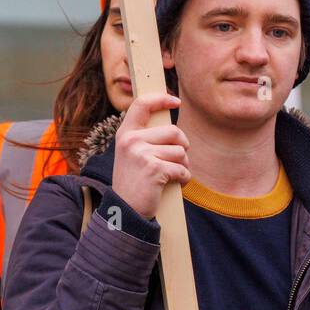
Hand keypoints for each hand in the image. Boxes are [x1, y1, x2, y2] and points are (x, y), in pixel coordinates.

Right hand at [111, 93, 189, 219]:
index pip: (142, 104)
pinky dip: (184, 179)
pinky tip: (176, 184)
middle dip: (182, 147)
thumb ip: (145, 137)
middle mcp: (131, 140)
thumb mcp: (131, 154)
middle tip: (177, 160)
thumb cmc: (134, 182)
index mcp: (125, 134)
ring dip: (183, 165)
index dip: (161, 99)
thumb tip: (172, 127)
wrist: (125, 211)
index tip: (175, 101)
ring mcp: (141, 154)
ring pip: (181, 152)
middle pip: (174, 131)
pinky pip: (182, 169)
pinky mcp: (154, 169)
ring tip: (171, 175)